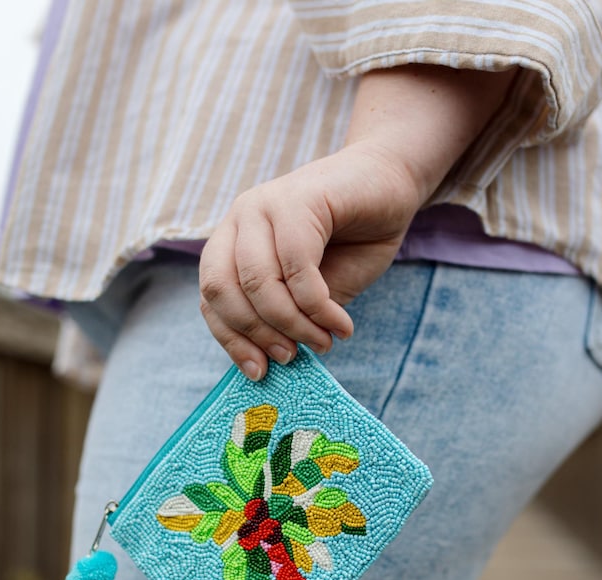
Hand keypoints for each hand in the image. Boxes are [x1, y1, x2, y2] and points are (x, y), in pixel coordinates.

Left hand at [200, 65, 516, 378]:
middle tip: (292, 357)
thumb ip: (288, 316)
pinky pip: (298, 270)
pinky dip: (319, 309)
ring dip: (293, 325)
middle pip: (224, 291)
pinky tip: (342, 325)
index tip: (259, 372)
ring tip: (324, 342)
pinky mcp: (297, 200)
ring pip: (259, 284)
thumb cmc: (352, 241)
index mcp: (233, 241)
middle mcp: (240, 219)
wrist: (390, 185)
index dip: (230, 339)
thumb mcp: (312, 291)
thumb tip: (269, 363)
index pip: (211, 296)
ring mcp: (264, 205)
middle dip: (259, 334)